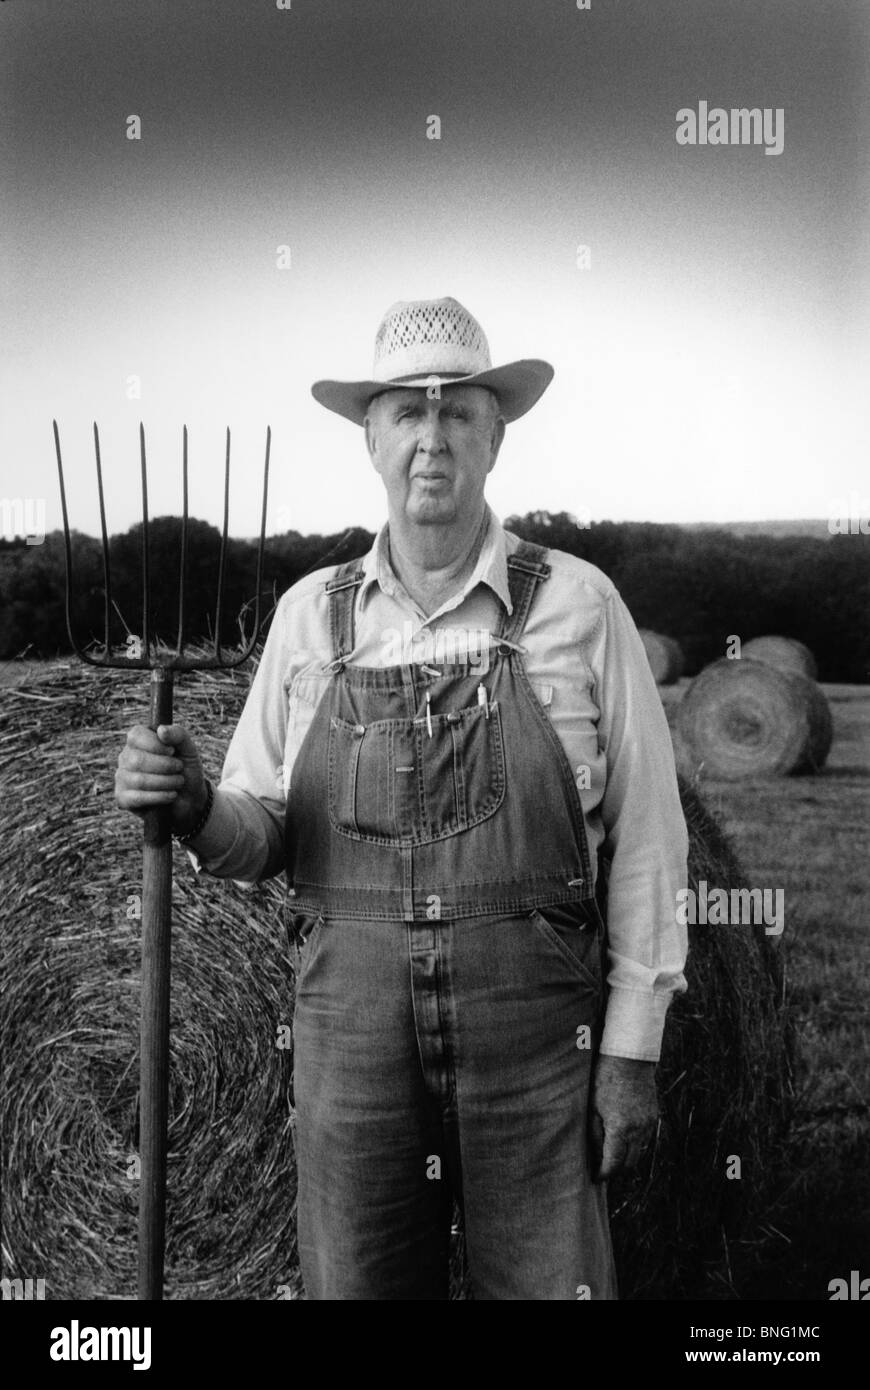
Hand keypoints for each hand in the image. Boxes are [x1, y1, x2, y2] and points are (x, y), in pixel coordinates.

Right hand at [115, 723, 207, 836]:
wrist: (190, 797)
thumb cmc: (185, 769)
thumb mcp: (187, 748)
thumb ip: (177, 734)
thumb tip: (161, 730)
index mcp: (137, 740)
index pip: (135, 736)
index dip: (156, 744)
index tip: (172, 751)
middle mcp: (126, 757)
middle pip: (137, 760)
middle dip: (166, 766)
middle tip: (179, 769)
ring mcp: (122, 778)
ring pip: (139, 780)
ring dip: (167, 782)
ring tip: (178, 782)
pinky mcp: (123, 798)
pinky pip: (138, 798)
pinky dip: (160, 797)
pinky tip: (171, 795)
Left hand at [589, 1055, 657, 1181]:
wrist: (629, 1057)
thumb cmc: (604, 1079)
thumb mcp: (592, 1107)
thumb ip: (595, 1135)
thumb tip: (594, 1157)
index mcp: (620, 1128)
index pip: (614, 1164)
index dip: (604, 1174)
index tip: (595, 1178)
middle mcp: (639, 1130)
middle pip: (629, 1164)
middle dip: (616, 1170)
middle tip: (602, 1169)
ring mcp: (649, 1124)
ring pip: (639, 1152)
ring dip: (626, 1158)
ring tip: (611, 1154)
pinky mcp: (654, 1116)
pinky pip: (645, 1139)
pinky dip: (635, 1144)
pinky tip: (623, 1138)